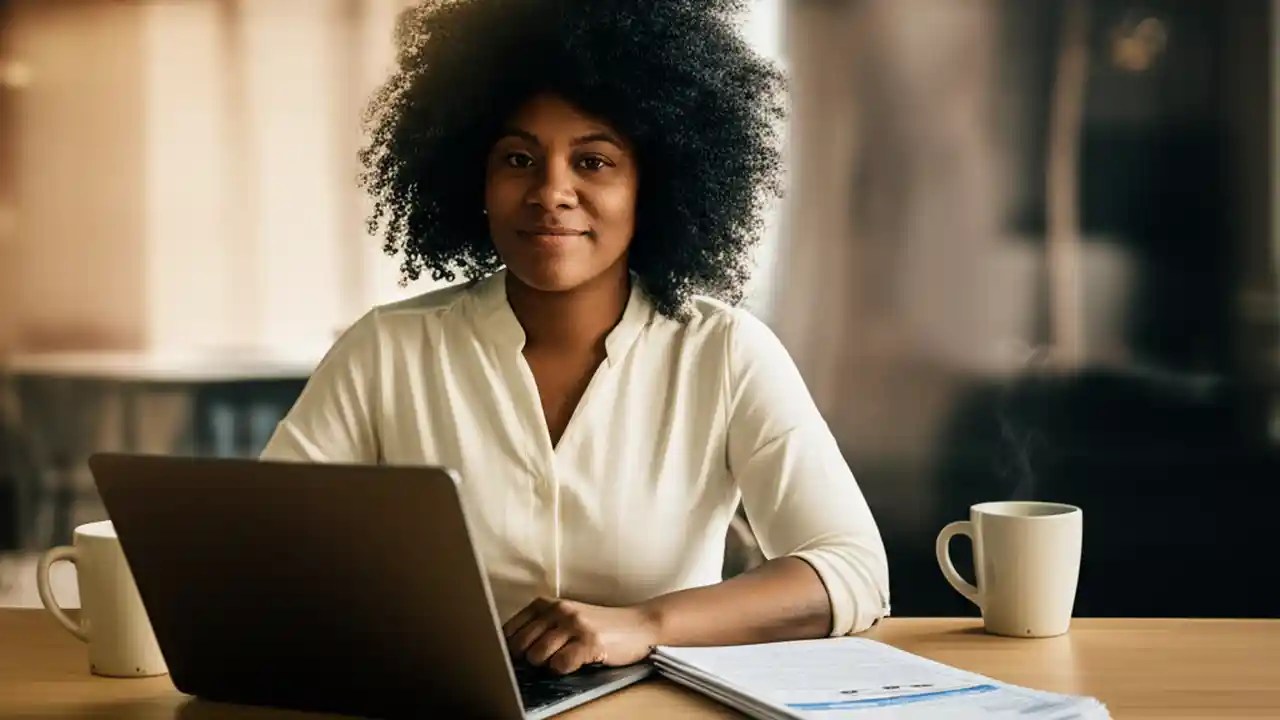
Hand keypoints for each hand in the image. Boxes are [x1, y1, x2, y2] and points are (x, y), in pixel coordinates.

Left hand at [502, 597, 659, 674]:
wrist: (638, 625)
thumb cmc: (598, 626)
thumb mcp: (565, 618)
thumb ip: (539, 628)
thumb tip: (508, 652)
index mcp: (547, 603)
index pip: (509, 630)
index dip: (509, 648)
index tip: (517, 657)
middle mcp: (558, 610)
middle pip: (520, 646)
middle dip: (529, 659)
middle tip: (548, 659)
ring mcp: (574, 625)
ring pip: (537, 655)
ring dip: (548, 664)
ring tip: (565, 658)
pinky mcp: (589, 642)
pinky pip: (561, 664)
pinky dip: (564, 669)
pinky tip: (576, 661)